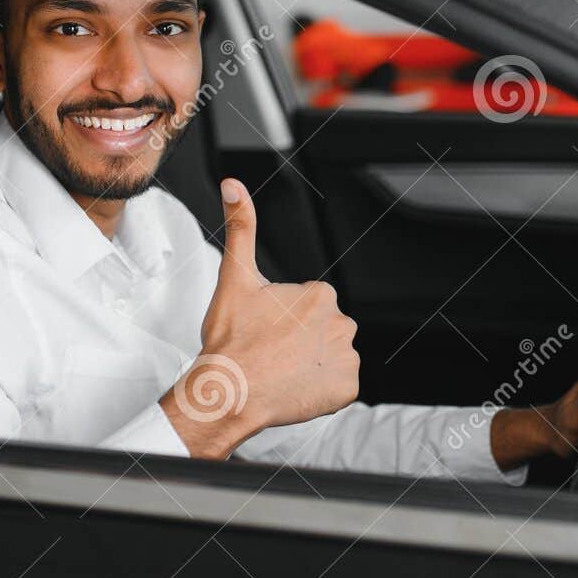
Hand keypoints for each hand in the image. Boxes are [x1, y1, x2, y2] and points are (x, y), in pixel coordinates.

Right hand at [163, 179, 359, 458]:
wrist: (229, 391)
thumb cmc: (230, 340)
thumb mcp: (234, 277)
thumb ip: (240, 228)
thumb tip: (234, 185)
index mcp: (321, 295)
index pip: (309, 305)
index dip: (284, 318)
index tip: (265, 329)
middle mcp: (342, 323)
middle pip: (322, 329)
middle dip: (301, 340)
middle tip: (271, 351)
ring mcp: (347, 357)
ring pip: (330, 356)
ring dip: (311, 363)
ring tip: (281, 370)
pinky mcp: (347, 388)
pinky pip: (338, 385)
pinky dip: (321, 389)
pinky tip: (295, 387)